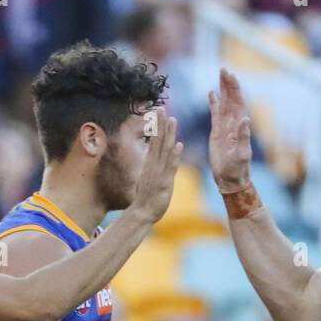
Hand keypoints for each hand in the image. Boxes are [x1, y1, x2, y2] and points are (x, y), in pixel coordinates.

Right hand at [128, 108, 181, 222]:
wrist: (141, 213)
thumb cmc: (146, 197)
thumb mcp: (149, 178)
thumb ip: (154, 166)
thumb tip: (154, 156)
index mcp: (150, 163)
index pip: (154, 141)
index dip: (157, 126)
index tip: (159, 112)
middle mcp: (153, 165)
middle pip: (157, 141)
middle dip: (160, 124)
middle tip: (161, 108)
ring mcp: (158, 173)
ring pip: (164, 150)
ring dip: (168, 135)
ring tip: (172, 120)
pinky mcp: (164, 182)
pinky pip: (170, 167)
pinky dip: (174, 156)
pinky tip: (178, 145)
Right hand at [208, 68, 252, 191]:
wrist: (229, 178)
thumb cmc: (238, 168)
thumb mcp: (242, 153)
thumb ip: (244, 136)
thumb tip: (245, 119)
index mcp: (240, 125)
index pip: (238, 102)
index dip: (234, 89)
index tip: (231, 76)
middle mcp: (233, 123)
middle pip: (231, 99)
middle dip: (228, 84)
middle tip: (224, 69)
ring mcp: (225, 126)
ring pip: (223, 103)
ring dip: (222, 89)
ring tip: (220, 75)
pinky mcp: (217, 132)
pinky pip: (215, 113)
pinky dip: (213, 103)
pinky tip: (211, 93)